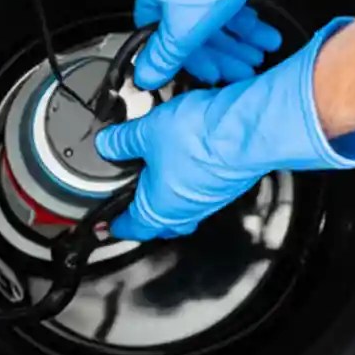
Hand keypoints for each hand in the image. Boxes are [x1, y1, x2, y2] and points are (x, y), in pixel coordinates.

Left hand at [97, 18, 354, 240]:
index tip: (106, 227)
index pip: (132, 227)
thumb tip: (108, 143)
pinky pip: (204, 190)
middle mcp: (187, 211)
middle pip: (162, 224)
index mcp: (159, 208)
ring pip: (186, 207)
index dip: (114, 226)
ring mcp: (211, 198)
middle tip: (133, 205)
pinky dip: (192, 180)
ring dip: (171, 196)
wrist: (247, 127)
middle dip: (147, 217)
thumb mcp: (145, 132)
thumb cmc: (200, 138)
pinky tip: (189, 160)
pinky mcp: (228, 181)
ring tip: (160, 174)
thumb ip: (122, 141)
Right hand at [131, 0, 354, 89]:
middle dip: (219, 58)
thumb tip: (145, 76)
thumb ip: (165, 54)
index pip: (163, 45)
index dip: (185, 65)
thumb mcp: (184, 27)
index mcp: (157, 3)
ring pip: (219, 27)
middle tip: (238, 72)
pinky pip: (237, 13)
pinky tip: (264, 37)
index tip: (204, 78)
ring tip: (255, 58)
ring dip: (238, 46)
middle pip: (195, 38)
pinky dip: (250, 28)